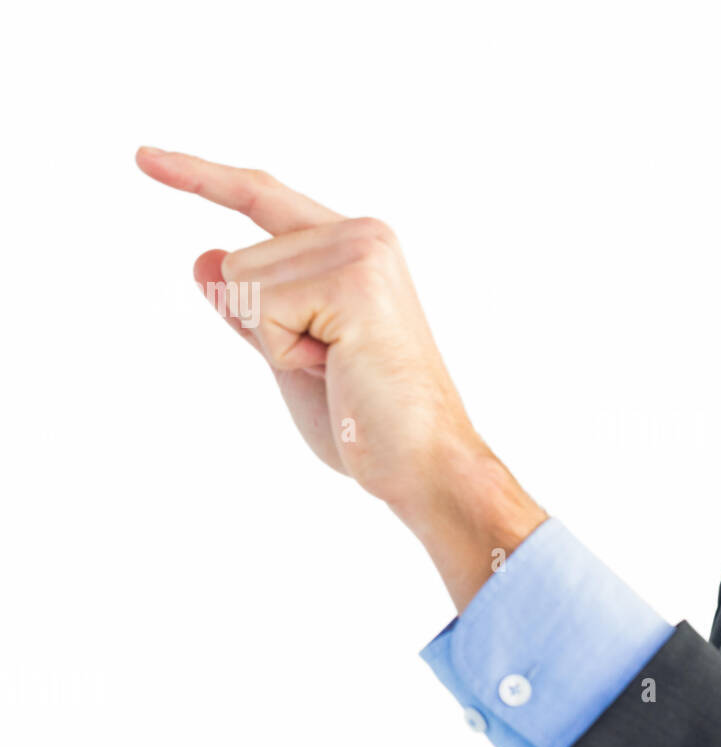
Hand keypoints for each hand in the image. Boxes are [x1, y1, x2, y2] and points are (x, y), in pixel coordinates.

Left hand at [137, 146, 545, 609]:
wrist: (423, 463)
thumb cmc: (367, 420)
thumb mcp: (290, 356)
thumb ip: (251, 308)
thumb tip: (205, 257)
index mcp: (357, 248)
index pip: (263, 199)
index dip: (202, 179)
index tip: (144, 157)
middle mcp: (364, 235)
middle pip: (240, 261)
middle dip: (263, 328)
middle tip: (333, 367)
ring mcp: (362, 252)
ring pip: (244, 282)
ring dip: (276, 342)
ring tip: (340, 368)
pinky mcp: (353, 280)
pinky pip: (262, 308)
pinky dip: (285, 352)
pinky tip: (339, 367)